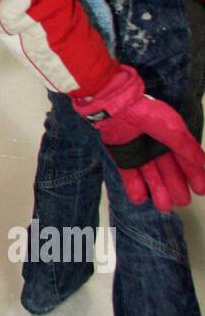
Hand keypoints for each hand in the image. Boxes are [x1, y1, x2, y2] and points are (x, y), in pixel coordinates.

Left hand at [72, 65, 204, 211]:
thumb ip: (187, 148)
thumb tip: (202, 164)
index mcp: (172, 140)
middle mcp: (157, 148)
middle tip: (181, 201)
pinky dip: (135, 189)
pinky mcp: (124, 158)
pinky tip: (141, 198)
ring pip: (152, 178)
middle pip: (170, 173)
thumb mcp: (175, 130)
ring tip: (164, 206)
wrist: (119, 109)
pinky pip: (130, 177)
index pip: (186, 162)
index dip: (194, 176)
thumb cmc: (149, 115)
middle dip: (176, 189)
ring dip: (158, 192)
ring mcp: (140, 154)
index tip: (200, 190)